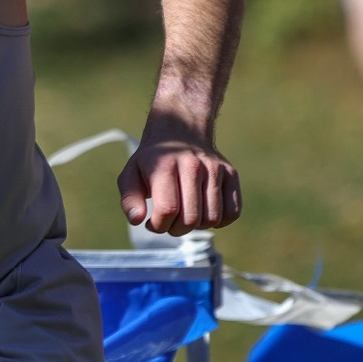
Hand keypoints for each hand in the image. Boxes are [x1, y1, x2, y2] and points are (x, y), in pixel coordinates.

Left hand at [117, 118, 241, 234]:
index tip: (152, 222)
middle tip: (168, 222)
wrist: (180, 131)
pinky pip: (233, 212)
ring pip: (212, 218)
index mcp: (166, 166)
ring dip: (196, 227)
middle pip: (191, 218)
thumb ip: (129, 199)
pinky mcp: (231, 174)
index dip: (158, 225)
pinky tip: (204, 213)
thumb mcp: (131, 174)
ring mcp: (215, 169)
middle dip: (175, 229)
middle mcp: (193, 166)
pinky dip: (219, 221)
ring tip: (185, 216)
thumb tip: (138, 220)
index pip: (167, 209)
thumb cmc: (153, 160)